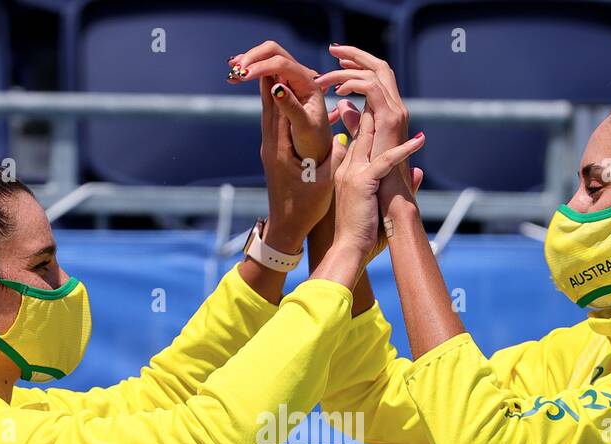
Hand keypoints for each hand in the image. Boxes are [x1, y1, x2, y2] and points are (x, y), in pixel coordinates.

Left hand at [231, 43, 334, 248]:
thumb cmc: (305, 209)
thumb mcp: (325, 182)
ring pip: (266, 99)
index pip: (279, 106)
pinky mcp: (271, 145)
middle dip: (270, 67)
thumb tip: (345, 133)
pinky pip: (271, 110)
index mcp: (284, 147)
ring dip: (272, 75)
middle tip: (278, 49)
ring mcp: (268, 141)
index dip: (282, 85)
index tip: (282, 74)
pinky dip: (278, 91)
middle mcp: (271, 139)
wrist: (285, 228)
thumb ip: (335, 156)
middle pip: (266, 93)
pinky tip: (284, 80)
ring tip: (281, 54)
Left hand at [315, 44, 416, 210]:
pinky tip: (337, 92)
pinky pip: (371, 89)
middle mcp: (394, 113)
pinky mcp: (390, 122)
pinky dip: (354, 84)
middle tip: (335, 49)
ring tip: (329, 71)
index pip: (374, 81)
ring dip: (350, 68)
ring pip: (375, 74)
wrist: (380, 213)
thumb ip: (357, 127)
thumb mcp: (360, 152)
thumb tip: (344, 107)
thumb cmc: (372, 190)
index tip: (336, 61)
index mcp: (387, 118)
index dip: (357, 67)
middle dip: (357, 56)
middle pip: (379, 69)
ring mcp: (395, 116)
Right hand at [332, 111, 425, 259]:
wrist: (348, 250)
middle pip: (363, 128)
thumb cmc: (363, 235)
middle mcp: (348, 167)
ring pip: (370, 135)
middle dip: (375, 108)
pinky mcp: (363, 181)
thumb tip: (418, 172)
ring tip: (402, 104)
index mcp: (348, 171)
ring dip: (385, 118)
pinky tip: (421, 140)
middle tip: (391, 92)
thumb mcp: (378, 205)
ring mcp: (354, 172)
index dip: (374, 120)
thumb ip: (397, 184)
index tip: (389, 109)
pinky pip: (386, 160)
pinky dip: (405, 149)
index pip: (361, 138)